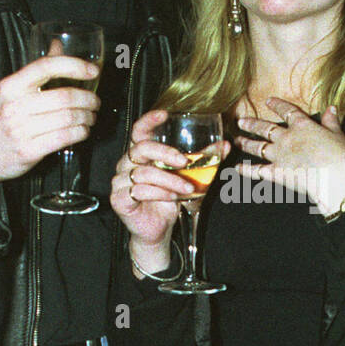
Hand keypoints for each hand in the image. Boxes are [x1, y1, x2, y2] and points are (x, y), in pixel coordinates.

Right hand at [0, 54, 100, 192]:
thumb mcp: (10, 92)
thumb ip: (36, 71)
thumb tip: (58, 45)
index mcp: (11, 86)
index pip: (46, 67)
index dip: (74, 65)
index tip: (92, 71)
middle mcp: (15, 106)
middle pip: (64, 96)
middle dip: (88, 99)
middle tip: (95, 102)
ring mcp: (21, 129)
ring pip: (68, 117)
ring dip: (87, 117)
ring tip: (90, 117)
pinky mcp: (28, 150)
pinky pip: (64, 137)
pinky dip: (80, 132)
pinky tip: (83, 131)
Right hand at [110, 109, 229, 272]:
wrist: (157, 230)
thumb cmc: (168, 200)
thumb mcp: (187, 177)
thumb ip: (203, 160)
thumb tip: (225, 145)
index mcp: (141, 154)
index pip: (139, 131)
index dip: (149, 120)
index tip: (164, 114)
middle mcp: (127, 164)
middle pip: (141, 148)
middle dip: (165, 153)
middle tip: (185, 162)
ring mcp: (120, 181)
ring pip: (144, 173)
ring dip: (170, 180)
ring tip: (188, 188)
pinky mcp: (119, 199)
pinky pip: (138, 191)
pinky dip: (159, 193)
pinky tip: (172, 198)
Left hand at [235, 98, 344, 215]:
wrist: (332, 177)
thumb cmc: (340, 157)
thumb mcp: (338, 134)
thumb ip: (331, 121)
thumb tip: (331, 107)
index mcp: (303, 126)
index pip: (287, 111)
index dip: (277, 105)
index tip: (268, 101)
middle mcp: (287, 138)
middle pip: (266, 128)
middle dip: (252, 124)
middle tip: (241, 121)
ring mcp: (279, 155)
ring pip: (258, 146)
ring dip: (246, 143)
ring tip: (237, 140)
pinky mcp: (276, 173)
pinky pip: (257, 171)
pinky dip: (246, 170)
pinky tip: (238, 167)